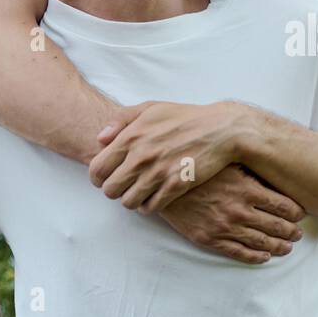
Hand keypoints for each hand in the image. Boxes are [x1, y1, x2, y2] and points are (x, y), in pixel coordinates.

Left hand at [89, 100, 249, 213]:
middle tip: (124, 187)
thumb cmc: (185, 117)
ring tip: (139, 193)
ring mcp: (159, 172)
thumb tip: (100, 139)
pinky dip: (149, 206)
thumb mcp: (151, 108)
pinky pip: (151, 207)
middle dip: (114, 191)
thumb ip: (121, 120)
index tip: (106, 178)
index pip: (97, 169)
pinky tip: (154, 198)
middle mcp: (141, 156)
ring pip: (128, 202)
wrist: (220, 129)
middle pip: (110, 190)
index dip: (98, 178)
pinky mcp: (176, 186)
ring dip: (131, 200)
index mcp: (131, 136)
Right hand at [159, 166, 305, 263]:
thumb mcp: (228, 162)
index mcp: (247, 188)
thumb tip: (278, 171)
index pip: (284, 205)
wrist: (163, 185)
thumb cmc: (199, 168)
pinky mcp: (211, 239)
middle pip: (277, 226)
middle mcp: (240, 210)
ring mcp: (226, 227)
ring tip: (287, 247)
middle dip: (292, 231)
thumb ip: (251, 169)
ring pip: (262, 243)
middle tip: (298, 233)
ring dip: (279, 247)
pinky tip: (265, 256)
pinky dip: (257, 257)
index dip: (297, 212)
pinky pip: (240, 253)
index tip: (302, 214)